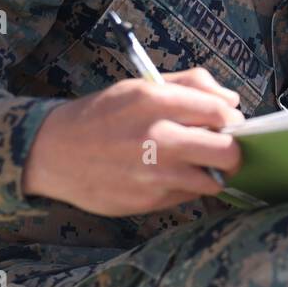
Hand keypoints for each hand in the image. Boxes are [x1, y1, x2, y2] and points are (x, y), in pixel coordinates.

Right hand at [22, 67, 244, 215]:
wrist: (53, 151)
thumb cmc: (104, 114)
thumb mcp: (142, 85)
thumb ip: (192, 84)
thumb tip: (232, 102)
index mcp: (157, 101)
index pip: (222, 113)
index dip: (232, 120)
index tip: (228, 123)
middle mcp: (158, 138)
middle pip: (228, 152)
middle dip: (233, 150)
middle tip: (224, 148)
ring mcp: (153, 174)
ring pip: (214, 180)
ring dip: (212, 173)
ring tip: (198, 164)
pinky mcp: (147, 202)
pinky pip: (188, 196)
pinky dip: (187, 187)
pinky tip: (170, 175)